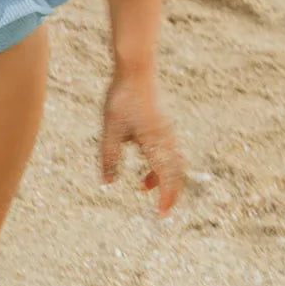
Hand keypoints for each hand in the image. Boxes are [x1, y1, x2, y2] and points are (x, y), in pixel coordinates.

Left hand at [100, 70, 183, 214]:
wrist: (136, 69)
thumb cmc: (123, 98)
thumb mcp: (111, 129)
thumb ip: (109, 157)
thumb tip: (108, 183)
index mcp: (155, 144)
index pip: (166, 179)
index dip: (165, 198)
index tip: (161, 215)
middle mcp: (166, 140)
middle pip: (176, 174)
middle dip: (170, 193)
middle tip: (161, 210)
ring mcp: (167, 131)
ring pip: (174, 163)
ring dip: (164, 178)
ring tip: (145, 187)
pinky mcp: (163, 124)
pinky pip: (169, 151)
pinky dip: (162, 164)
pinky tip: (145, 163)